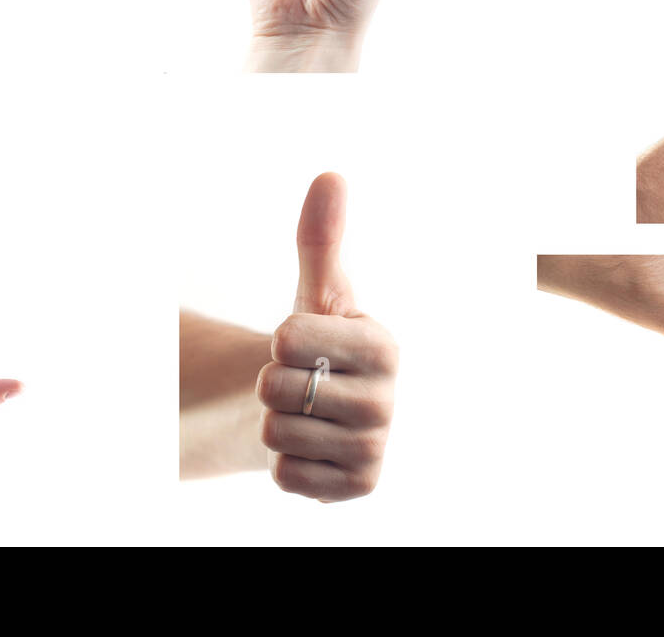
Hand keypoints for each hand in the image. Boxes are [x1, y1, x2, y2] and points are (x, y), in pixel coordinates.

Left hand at [256, 173, 397, 500]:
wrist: (325, 408)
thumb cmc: (322, 340)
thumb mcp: (318, 291)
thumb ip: (321, 238)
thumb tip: (330, 175)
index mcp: (383, 345)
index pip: (287, 339)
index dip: (281, 339)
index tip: (307, 343)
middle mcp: (388, 401)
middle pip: (276, 389)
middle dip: (275, 382)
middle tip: (304, 381)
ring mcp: (375, 450)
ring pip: (275, 433)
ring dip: (279, 422)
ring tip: (309, 413)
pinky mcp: (355, 488)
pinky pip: (285, 474)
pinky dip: (286, 461)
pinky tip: (312, 445)